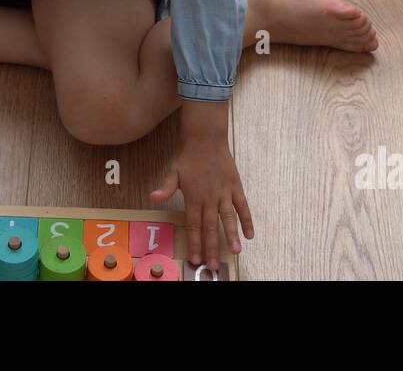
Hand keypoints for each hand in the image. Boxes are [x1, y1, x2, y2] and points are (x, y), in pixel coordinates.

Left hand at [150, 107, 254, 271]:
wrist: (206, 137)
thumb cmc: (188, 155)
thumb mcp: (173, 171)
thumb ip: (166, 187)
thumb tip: (153, 197)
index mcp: (193, 197)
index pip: (193, 226)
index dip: (194, 243)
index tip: (195, 259)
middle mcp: (209, 198)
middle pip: (210, 227)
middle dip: (211, 248)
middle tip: (213, 265)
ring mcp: (224, 193)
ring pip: (228, 219)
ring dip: (231, 236)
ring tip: (234, 252)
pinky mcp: (235, 187)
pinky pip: (242, 206)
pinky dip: (247, 220)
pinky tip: (250, 234)